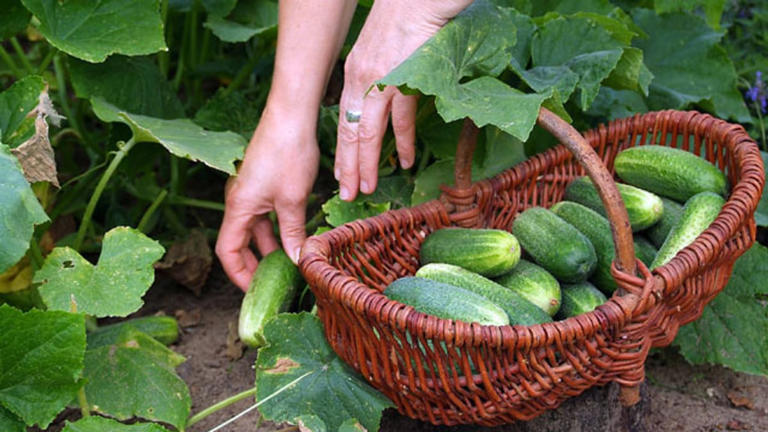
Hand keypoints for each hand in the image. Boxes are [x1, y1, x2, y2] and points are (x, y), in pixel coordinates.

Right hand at [216, 107, 318, 290]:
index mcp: (238, 207)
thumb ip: (292, 233)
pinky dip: (277, 229)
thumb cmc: (288, 154)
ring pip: (255, 229)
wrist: (291, 115)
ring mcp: (250, 191)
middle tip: (272, 284)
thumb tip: (296, 261)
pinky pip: (265, 214)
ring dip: (269, 248)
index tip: (255, 292)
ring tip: (287, 266)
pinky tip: (295, 237)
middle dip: (253, 265)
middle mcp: (238, 200)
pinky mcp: (263, 182)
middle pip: (238, 242)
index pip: (227, 251)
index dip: (238, 275)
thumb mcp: (293, 200)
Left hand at [335, 0, 472, 200]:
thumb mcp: (379, 48)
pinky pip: (401, 120)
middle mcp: (361, 82)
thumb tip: (382, 97)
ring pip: (368, 134)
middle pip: (350, 135)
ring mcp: (380, 83)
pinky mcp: (403, 82)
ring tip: (367, 187)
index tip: (340, 174)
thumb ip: (376, 74)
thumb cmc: (403, 19)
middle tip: (348, 193)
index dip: (342, 151)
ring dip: (368, 164)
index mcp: (354, 74)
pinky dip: (403, 143)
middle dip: (347, 167)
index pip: (343, 121)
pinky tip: (403, 161)